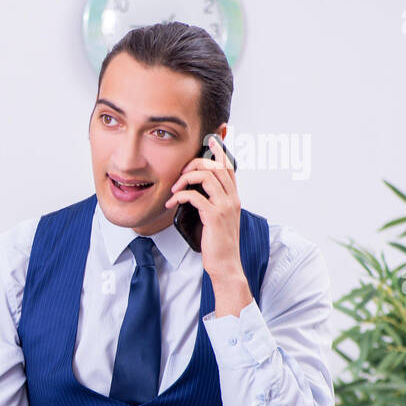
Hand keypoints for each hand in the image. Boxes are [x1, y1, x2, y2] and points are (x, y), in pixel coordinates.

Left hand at [165, 134, 244, 281]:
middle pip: (216, 166)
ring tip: (174, 188)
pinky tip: (172, 202)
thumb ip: (211, 204)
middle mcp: (232, 198)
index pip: (229, 168)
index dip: (219, 153)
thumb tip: (193, 193)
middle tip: (180, 173)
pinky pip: (195, 197)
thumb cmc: (218, 244)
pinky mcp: (214, 216)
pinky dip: (180, 196)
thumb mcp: (217, 219)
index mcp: (233, 198)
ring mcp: (225, 206)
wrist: (225, 264)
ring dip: (186, 178)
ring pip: (207, 176)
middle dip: (195, 163)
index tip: (210, 141)